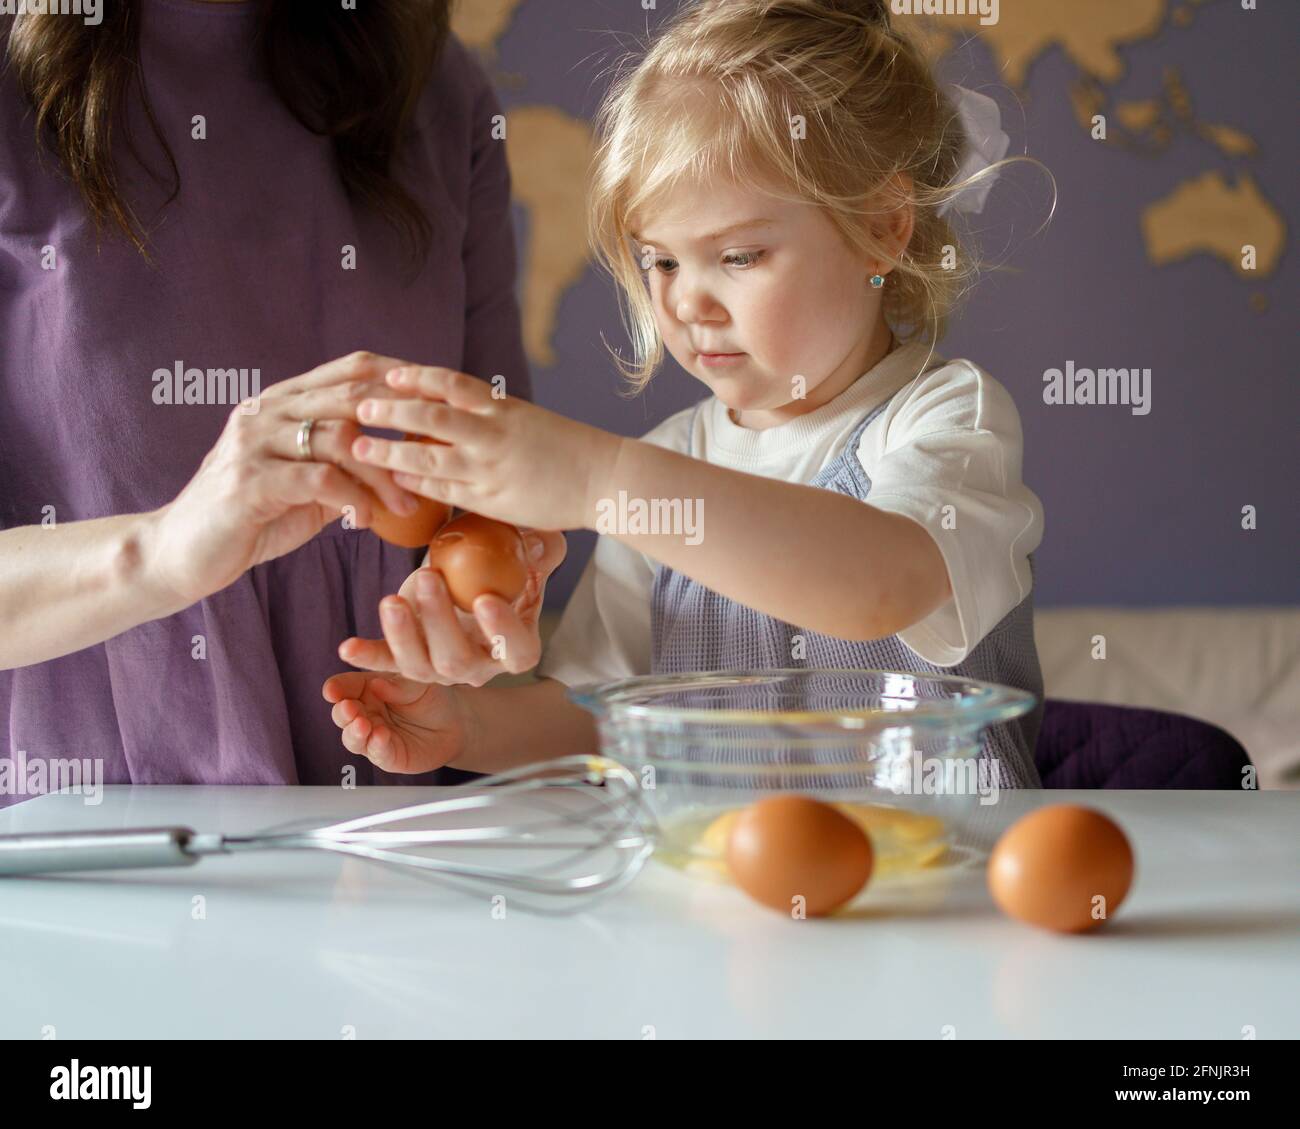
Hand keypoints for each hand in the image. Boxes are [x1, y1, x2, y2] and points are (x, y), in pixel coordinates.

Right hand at [145, 352, 424, 606]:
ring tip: (407, 503)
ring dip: (383, 473)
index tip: (443, 399)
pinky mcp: (250, 481)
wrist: (181, 553)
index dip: (401, 376)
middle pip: (352, 395)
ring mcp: (255, 442)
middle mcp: (267, 410)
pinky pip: (319, 479)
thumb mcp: (306, 488)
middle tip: (440, 447)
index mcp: (282, 402)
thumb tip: (402, 465)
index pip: (350, 369)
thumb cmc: (250, 519)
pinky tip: (367, 520)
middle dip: (403, 420)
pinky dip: (353, 498)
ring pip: (340, 438)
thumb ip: (344, 468)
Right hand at [321, 673, 473, 773]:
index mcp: (366, 688)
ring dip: (354, 732)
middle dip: (342, 712)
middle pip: (342, 714)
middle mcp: (366, 712)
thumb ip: (398, 684)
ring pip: (353, 737)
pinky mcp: (387, 755)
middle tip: (348, 708)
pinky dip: (376, 746)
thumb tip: (377, 685)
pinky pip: (376, 753)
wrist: (456, 722)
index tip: (332, 691)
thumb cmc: (432, 696)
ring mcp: (373, 735)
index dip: (335, 689)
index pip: (344, 687)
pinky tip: (380, 737)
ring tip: (362, 725)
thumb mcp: (418, 682)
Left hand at [336, 528, 566, 686]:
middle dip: (441, 623)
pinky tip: (347, 646)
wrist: (471, 572)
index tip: (486, 599)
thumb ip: (544, 548)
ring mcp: (440, 666)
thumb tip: (539, 546)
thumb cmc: (508, 562)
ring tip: (391, 600)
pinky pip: (386, 662)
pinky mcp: (407, 657)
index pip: (517, 651)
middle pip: (459, 661)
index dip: (503, 632)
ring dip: (403, 636)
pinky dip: (367, 655)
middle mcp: (479, 665)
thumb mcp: (532, 552)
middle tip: (429, 578)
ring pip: (420, 667)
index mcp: (516, 647)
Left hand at [349, 365, 622, 530]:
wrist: (604, 479)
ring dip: (390, 450)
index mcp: (503, 407)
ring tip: (360, 446)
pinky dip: (417, 483)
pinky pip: (445, 491)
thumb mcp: (527, 419)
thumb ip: (490, 415)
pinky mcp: (493, 500)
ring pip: (429, 457)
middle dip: (391, 410)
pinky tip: (395, 478)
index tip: (386, 373)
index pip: (450, 384)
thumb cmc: (566, 448)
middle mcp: (493, 434)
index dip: (415, 377)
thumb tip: (448, 408)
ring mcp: (491, 469)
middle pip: (430, 416)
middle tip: (359, 406)